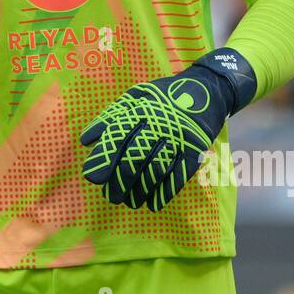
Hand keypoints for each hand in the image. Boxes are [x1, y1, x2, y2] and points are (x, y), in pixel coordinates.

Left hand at [80, 49, 255, 212]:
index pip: (118, 136)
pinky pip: (179, 173)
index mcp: (140, 109)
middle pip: (135, 156)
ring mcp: (178, 137)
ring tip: (130, 202)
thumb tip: (86, 141)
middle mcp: (158, 123)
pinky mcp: (195, 148)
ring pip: (156, 168)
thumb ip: (110, 116)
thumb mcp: (135, 96)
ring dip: (141, 189)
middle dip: (120, 180)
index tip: (92, 177)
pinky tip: (154, 203)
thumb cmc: (163, 96)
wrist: (207, 89)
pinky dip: (166, 191)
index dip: (104, 157)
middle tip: (111, 197)